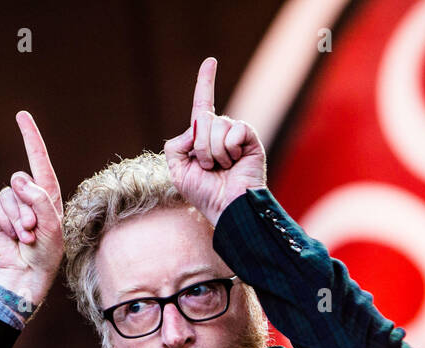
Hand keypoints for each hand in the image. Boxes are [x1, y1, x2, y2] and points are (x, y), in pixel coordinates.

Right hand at [0, 110, 63, 313]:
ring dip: (15, 219)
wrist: (26, 273)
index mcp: (47, 194)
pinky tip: (11, 237)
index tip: (21, 115)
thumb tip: (19, 180)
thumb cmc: (46, 253)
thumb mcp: (52, 226)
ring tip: (25, 237)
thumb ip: (40, 200)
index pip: (38, 160)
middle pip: (18, 178)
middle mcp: (28, 195)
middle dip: (25, 205)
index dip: (30, 137)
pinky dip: (2, 222)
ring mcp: (10, 204)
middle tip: (32, 229)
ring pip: (6, 195)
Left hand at [164, 57, 265, 227]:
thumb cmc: (205, 195)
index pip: (203, 104)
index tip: (210, 61)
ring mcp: (236, 134)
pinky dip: (229, 149)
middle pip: (202, 119)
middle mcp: (221, 132)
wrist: (228, 208)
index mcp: (203, 138)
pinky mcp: (250, 138)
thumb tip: (194, 127)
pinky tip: (235, 162)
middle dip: (200, 147)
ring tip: (223, 168)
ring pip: (216, 126)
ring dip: (214, 152)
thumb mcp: (178, 171)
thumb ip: (175, 145)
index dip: (205, 82)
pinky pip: (234, 129)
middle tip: (209, 168)